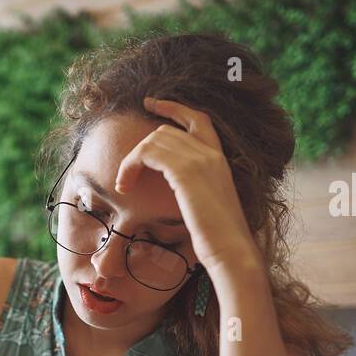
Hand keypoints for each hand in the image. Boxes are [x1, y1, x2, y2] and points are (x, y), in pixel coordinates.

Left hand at [113, 97, 262, 276]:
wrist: (231, 251)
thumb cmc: (218, 238)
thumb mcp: (206, 206)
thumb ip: (194, 190)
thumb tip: (178, 193)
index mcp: (220, 160)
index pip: (197, 118)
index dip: (173, 107)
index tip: (151, 103)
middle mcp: (212, 154)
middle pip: (166, 130)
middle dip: (140, 148)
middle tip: (125, 174)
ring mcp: (200, 160)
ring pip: (154, 139)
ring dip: (131, 160)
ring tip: (123, 184)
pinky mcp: (185, 172)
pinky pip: (149, 153)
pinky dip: (130, 165)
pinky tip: (124, 185)